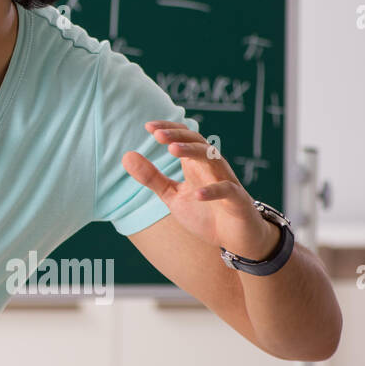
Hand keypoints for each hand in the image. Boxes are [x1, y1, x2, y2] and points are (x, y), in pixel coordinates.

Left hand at [122, 120, 278, 259]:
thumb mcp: (173, 195)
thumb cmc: (205, 213)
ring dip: (193, 153)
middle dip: (178, 137)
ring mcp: (227, 183)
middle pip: (198, 143)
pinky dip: (212, 191)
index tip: (148, 127)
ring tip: (172, 150)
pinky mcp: (238, 202)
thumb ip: (152, 178)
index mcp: (196, 164)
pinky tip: (196, 194)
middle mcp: (212, 168)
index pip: (185, 138)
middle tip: (157, 135)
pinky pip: (227, 191)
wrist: (236, 238)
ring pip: (214, 160)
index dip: (169, 130)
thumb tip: (126, 156)